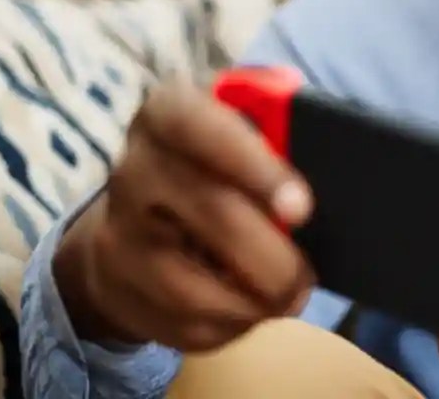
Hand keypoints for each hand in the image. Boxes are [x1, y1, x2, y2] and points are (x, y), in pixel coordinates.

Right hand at [52, 80, 315, 351]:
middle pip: (211, 216)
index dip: (256, 168)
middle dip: (273, 258)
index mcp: (167, 112)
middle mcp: (132, 169)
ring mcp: (117, 234)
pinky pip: (184, 325)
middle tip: (306, 277)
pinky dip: (230, 326)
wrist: (133, 210)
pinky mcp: (117, 289)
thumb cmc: (214, 161)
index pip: (201, 129)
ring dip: (255, 302)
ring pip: (194, 289)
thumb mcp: (240, 125)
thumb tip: (321, 146)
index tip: (302, 208)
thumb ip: (277, 127)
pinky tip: (248, 308)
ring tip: (287, 296)